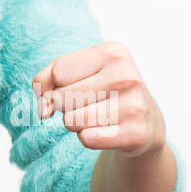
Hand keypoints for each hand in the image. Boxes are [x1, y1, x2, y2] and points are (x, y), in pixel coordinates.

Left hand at [31, 42, 166, 158]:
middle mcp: (126, 76)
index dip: (57, 84)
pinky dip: (88, 138)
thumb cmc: (103, 91)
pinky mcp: (136, 134)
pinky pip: (86, 139)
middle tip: (90, 104)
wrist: (147, 122)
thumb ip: (46, 79)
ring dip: (76, 123)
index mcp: (113, 52)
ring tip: (99, 116)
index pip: (58, 72)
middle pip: (62, 97)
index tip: (75, 86)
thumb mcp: (77, 71)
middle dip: (65, 106)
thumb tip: (43, 110)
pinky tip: (107, 131)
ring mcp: (134, 106)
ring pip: (71, 120)